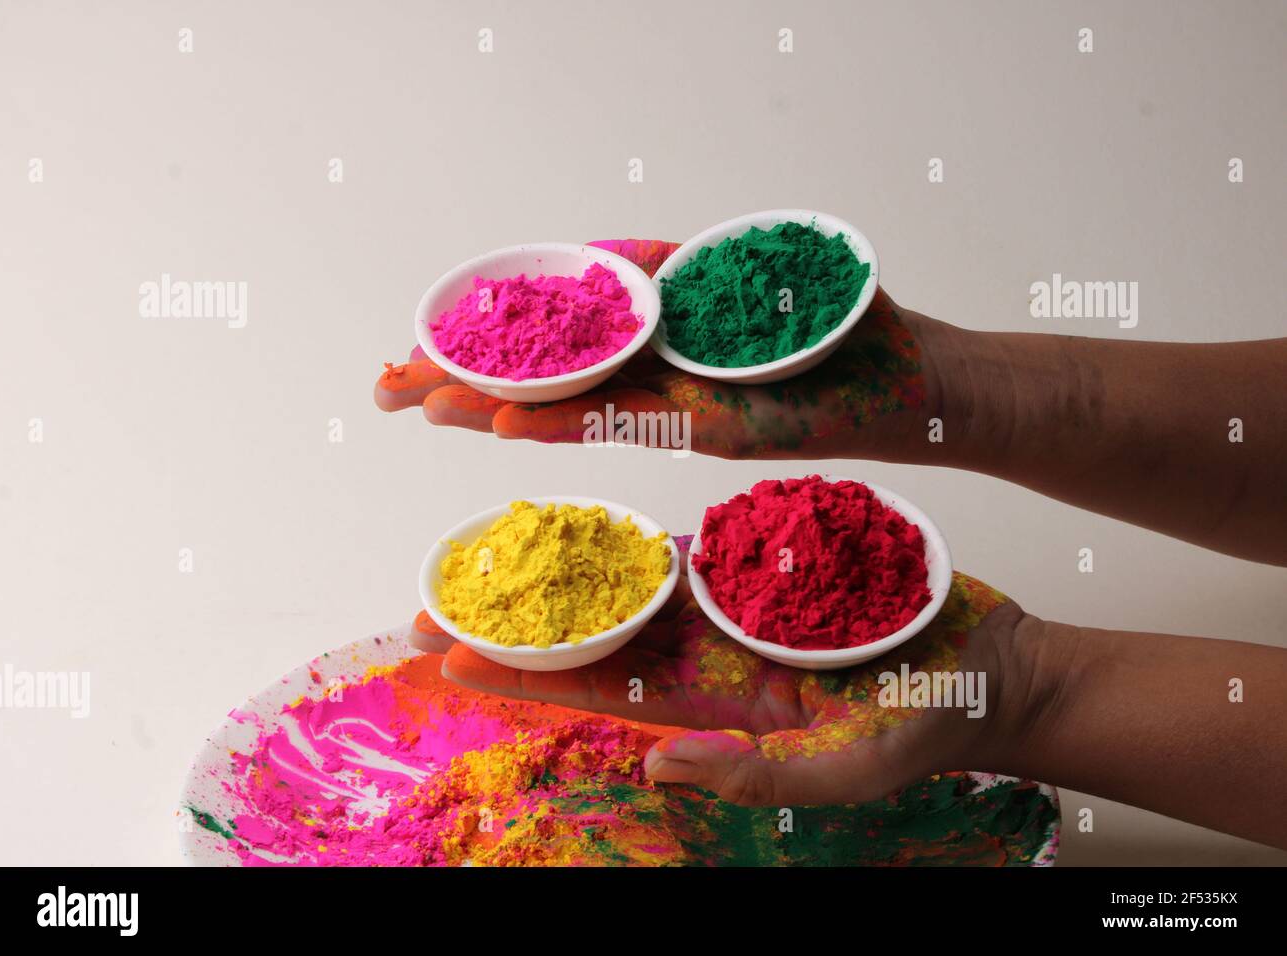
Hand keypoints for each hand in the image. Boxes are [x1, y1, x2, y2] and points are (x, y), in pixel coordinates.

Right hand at [376, 239, 948, 459]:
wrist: (919, 379)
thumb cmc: (842, 329)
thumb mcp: (747, 274)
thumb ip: (673, 269)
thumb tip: (606, 252)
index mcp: (657, 342)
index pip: (551, 340)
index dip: (481, 342)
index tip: (414, 343)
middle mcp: (658, 378)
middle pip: (545, 377)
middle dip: (463, 380)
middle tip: (383, 386)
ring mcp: (683, 405)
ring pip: (572, 406)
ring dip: (494, 406)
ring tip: (419, 404)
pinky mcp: (719, 428)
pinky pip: (631, 425)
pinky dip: (573, 424)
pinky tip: (510, 423)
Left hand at [410, 554, 1027, 807]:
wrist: (990, 668)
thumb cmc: (927, 730)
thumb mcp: (844, 767)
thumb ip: (751, 771)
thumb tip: (653, 766)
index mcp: (717, 703)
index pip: (599, 686)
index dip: (523, 672)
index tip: (450, 650)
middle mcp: (712, 650)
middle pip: (596, 631)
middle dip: (517, 620)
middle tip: (434, 596)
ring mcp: (737, 604)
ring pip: (632, 579)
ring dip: (560, 566)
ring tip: (490, 542)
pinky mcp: (770, 561)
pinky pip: (693, 539)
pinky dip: (642, 526)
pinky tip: (592, 504)